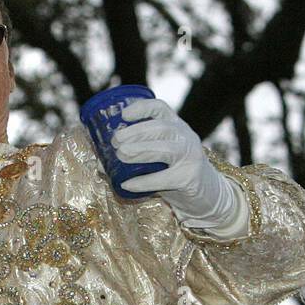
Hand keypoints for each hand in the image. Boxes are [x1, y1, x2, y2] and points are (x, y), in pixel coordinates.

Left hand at [111, 98, 241, 230]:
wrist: (205, 196)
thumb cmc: (174, 174)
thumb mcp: (158, 159)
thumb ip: (135, 157)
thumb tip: (100, 162)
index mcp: (176, 127)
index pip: (160, 109)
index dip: (142, 108)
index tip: (124, 115)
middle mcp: (186, 137)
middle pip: (161, 128)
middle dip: (136, 132)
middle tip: (116, 141)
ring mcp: (190, 157)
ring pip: (165, 149)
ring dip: (140, 151)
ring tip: (121, 155)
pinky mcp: (189, 178)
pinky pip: (164, 178)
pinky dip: (144, 182)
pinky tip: (127, 184)